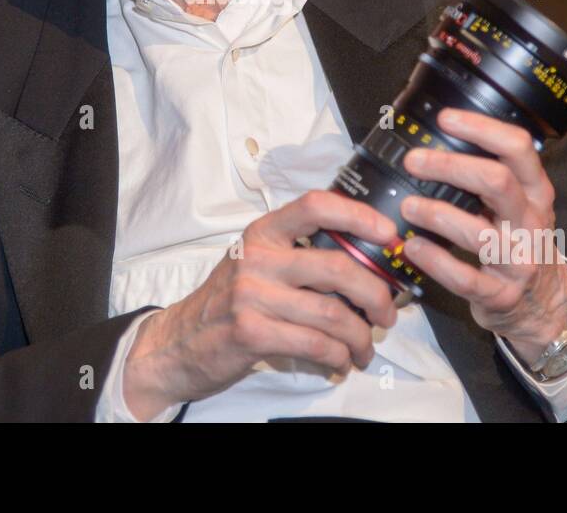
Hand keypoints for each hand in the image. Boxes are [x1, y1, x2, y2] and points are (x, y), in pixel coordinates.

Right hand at [122, 190, 399, 419]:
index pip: (315, 206)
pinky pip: (316, 344)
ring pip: (333, 314)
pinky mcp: (252, 333)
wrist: (178, 342)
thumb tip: (364, 261)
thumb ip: (298, 254)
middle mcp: (258, 259)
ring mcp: (252, 296)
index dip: (358, 215)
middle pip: (337, 267)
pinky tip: (340, 361)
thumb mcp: (256, 263)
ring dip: (361, 336)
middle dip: (376, 294)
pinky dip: (338, 356)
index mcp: (263, 233)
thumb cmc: (228, 302)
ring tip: (365, 347)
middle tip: (387, 312)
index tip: (388, 234)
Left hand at [397, 108, 566, 365]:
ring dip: (437, 214)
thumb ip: (489, 178)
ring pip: (479, 232)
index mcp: (536, 193)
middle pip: (497, 182)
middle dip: (450, 166)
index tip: (445, 119)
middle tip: (414, 161)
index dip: (481, 128)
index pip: (518, 148)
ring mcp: (518, 261)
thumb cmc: (518, 244)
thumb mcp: (518, 206)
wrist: (543, 305)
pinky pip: (464, 278)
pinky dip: (434, 261)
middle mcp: (531, 223)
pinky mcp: (500, 295)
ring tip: (408, 206)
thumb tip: (439, 141)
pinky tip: (413, 246)